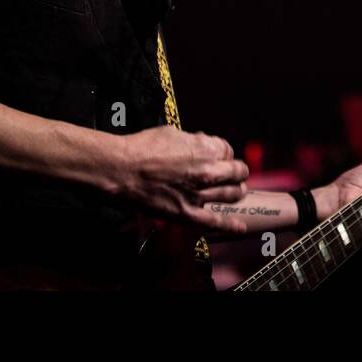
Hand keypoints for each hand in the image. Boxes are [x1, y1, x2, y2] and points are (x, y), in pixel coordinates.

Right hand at [115, 126, 250, 233]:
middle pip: (238, 172)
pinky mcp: (186, 213)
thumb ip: (193, 141)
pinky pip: (215, 222)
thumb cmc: (142, 148)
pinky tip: (241, 228)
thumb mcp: (173, 133)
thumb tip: (199, 145)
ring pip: (233, 194)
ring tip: (234, 192)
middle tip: (231, 175)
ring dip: (236, 192)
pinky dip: (231, 226)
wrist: (121, 169)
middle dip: (235, 172)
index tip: (217, 157)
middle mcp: (208, 170)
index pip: (228, 151)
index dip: (223, 154)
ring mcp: (199, 193)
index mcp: (206, 148)